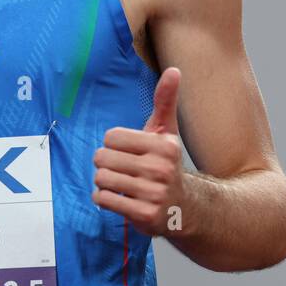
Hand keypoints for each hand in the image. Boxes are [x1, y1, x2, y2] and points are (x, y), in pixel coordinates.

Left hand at [92, 67, 185, 236]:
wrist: (184, 208)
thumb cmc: (167, 164)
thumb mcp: (168, 132)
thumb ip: (165, 101)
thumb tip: (174, 70)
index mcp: (165, 145)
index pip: (111, 137)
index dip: (113, 145)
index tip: (128, 152)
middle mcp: (161, 169)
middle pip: (102, 158)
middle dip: (106, 164)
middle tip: (121, 170)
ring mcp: (154, 194)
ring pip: (101, 179)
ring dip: (104, 182)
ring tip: (120, 184)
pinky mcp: (145, 215)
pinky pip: (105, 200)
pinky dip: (105, 199)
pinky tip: (119, 198)